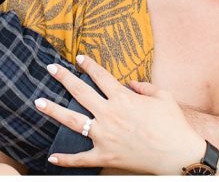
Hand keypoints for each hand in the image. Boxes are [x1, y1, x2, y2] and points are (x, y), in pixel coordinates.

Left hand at [34, 55, 205, 173]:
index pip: (100, 76)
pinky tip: (51, 157)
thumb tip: (130, 84)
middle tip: (51, 69)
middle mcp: (110, 114)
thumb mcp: (163, 97)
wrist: (179, 155)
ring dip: (54, 110)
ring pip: (73, 120)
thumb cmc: (174, 125)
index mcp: (123, 97)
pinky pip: (81, 159)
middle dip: (63, 78)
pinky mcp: (106, 157)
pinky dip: (65, 160)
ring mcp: (105, 136)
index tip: (79, 58)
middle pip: (80, 92)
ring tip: (38, 102)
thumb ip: (144, 86)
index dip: (88, 64)